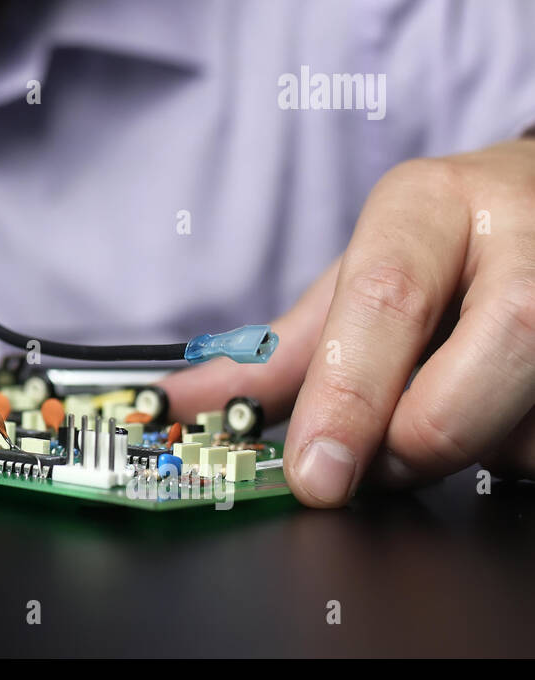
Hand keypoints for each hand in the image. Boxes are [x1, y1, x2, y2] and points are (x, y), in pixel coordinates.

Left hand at [160, 140, 534, 505]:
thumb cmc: (447, 244)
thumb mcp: (363, 271)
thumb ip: (277, 347)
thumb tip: (178, 404)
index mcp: (427, 206)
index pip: (383, 304)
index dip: (345, 398)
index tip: (314, 473)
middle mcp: (519, 235)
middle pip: (463, 381)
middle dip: (407, 447)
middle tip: (379, 460)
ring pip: (520, 430)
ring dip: (472, 447)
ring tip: (459, 391)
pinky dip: (518, 444)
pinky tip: (506, 399)